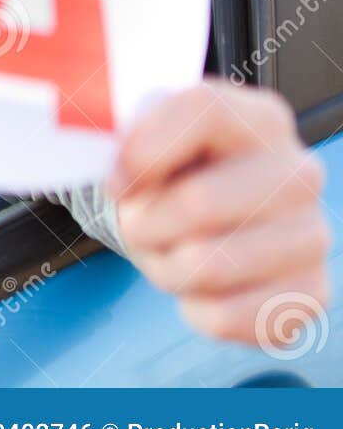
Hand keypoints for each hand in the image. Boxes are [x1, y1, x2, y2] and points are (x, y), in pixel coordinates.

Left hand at [109, 77, 330, 346]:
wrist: (201, 219)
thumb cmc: (173, 173)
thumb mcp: (146, 140)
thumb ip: (132, 142)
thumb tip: (126, 178)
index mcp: (259, 119)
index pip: (204, 112)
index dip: (143, 150)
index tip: (116, 180)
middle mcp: (299, 174)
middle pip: (199, 203)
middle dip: (145, 224)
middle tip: (139, 225)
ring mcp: (312, 236)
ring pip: (207, 266)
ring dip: (165, 267)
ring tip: (171, 251)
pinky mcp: (310, 294)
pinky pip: (225, 316)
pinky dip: (194, 308)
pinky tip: (202, 286)